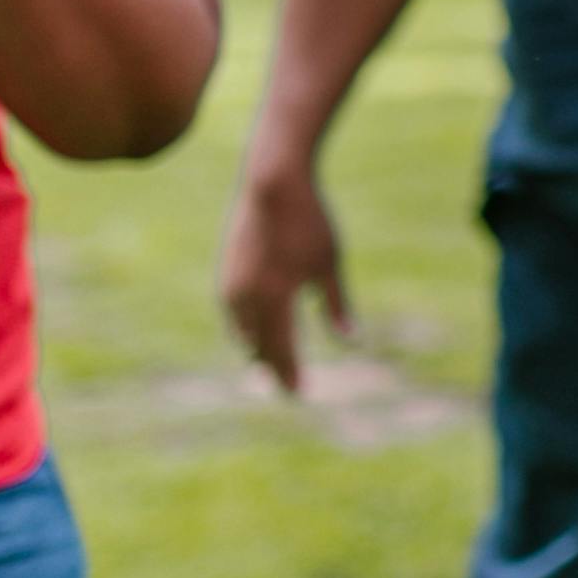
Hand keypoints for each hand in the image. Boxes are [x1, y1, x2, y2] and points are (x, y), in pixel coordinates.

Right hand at [218, 160, 353, 395]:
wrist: (272, 183)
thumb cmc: (310, 222)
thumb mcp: (329, 264)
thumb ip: (337, 306)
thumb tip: (352, 343)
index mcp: (275, 298)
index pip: (281, 348)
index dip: (290, 373)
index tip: (299, 394)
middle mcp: (247, 296)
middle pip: (258, 346)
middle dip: (272, 367)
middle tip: (285, 388)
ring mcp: (231, 283)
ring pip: (241, 330)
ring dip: (256, 349)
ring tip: (268, 364)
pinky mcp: (226, 270)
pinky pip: (233, 312)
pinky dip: (245, 327)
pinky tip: (254, 331)